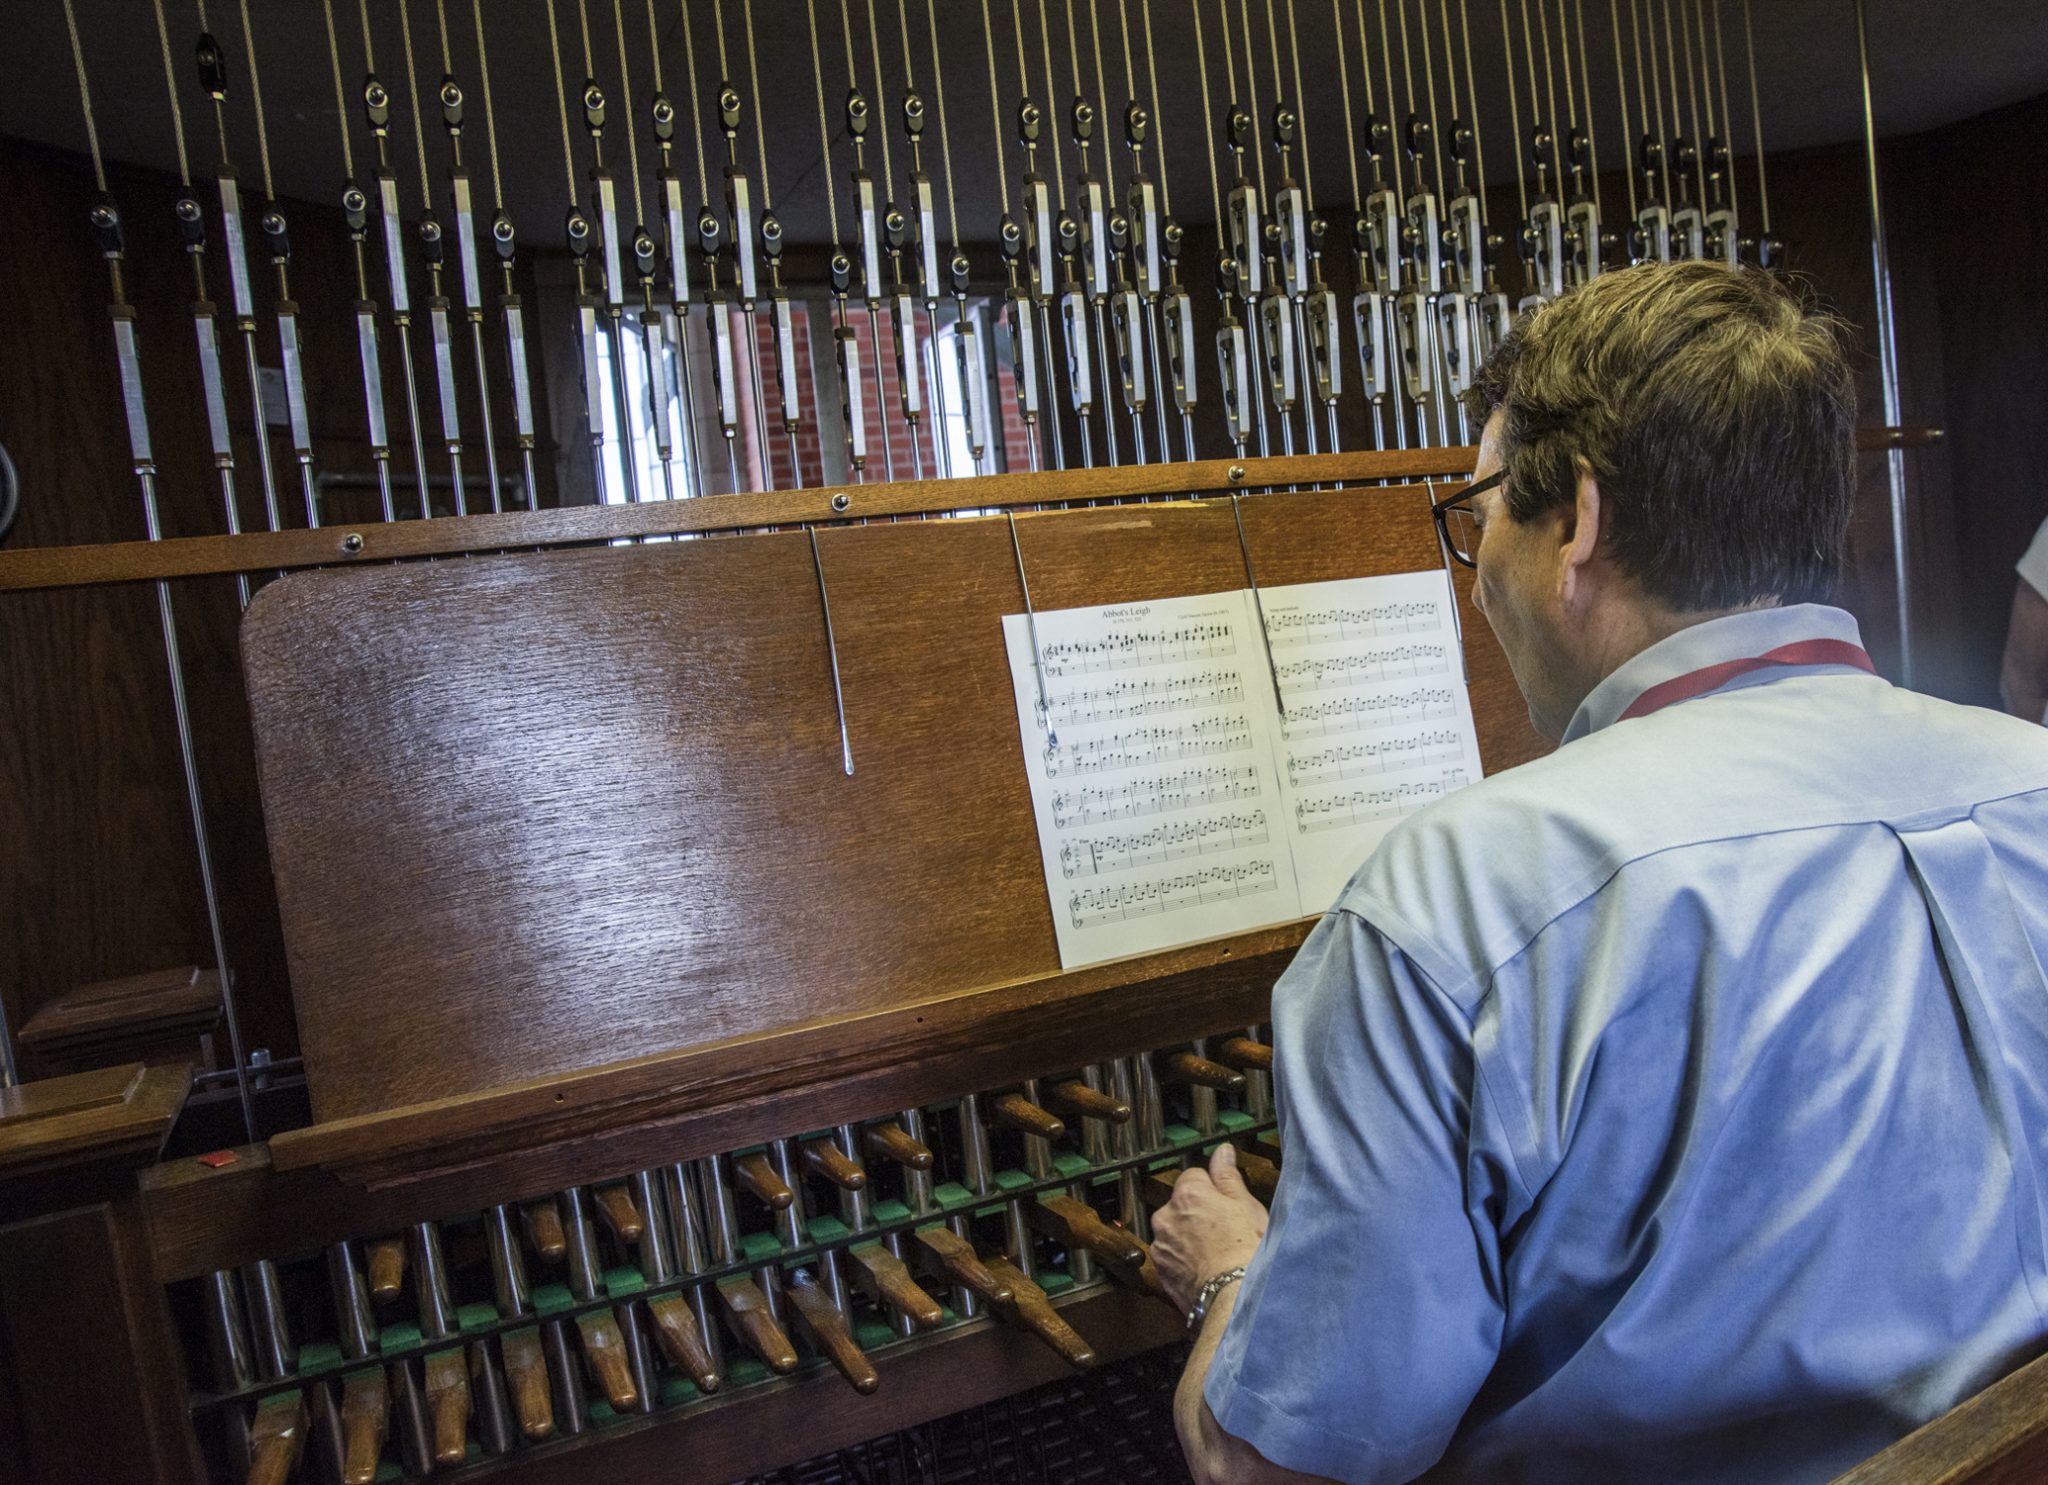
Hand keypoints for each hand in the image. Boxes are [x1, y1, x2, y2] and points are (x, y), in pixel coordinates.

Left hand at [1151, 1143, 1268, 1314]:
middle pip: (1181, 1204)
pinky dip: (1183, 1260)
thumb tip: (1222, 1151)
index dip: (1214, 1191)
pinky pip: (1172, 1256)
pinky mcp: (1160, 1270)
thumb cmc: (1246, 1248)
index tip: (1228, 1207)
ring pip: (1175, 1231)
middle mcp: (1166, 1214)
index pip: (1195, 1177)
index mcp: (1188, 1192)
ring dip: (1188, 1237)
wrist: (1234, 1298)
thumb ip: (1228, 1176)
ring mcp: (1160, 1244)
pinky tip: (1205, 1270)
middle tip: (1225, 1231)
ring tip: (1215, 1254)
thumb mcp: (1246, 1205)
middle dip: (1197, 1213)